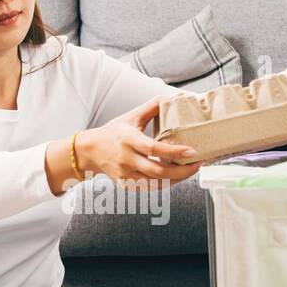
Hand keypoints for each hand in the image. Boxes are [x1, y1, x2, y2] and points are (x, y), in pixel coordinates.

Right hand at [77, 97, 201, 185]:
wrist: (90, 151)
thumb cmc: (113, 133)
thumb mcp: (131, 117)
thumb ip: (151, 107)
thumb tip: (171, 97)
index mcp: (129, 140)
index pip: (153, 148)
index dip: (174, 152)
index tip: (192, 151)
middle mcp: (127, 159)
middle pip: (157, 171)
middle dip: (181, 171)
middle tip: (197, 164)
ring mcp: (125, 174)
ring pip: (155, 184)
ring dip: (176, 180)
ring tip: (189, 171)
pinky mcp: (125, 184)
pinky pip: (149, 189)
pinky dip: (164, 184)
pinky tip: (174, 177)